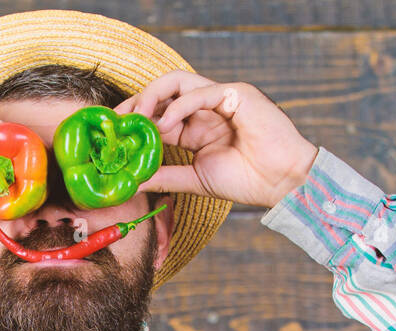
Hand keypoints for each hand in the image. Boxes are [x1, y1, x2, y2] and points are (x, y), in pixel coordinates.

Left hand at [114, 72, 318, 208]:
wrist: (282, 183)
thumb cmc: (246, 180)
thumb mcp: (194, 179)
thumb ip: (164, 175)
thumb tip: (131, 179)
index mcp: (197, 125)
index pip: (159, 111)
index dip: (135, 118)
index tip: (113, 130)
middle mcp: (207, 107)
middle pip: (164, 90)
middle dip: (137, 101)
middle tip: (117, 120)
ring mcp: (222, 97)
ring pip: (179, 81)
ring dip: (153, 96)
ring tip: (138, 119)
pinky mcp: (237, 94)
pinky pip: (201, 92)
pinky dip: (178, 107)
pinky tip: (165, 126)